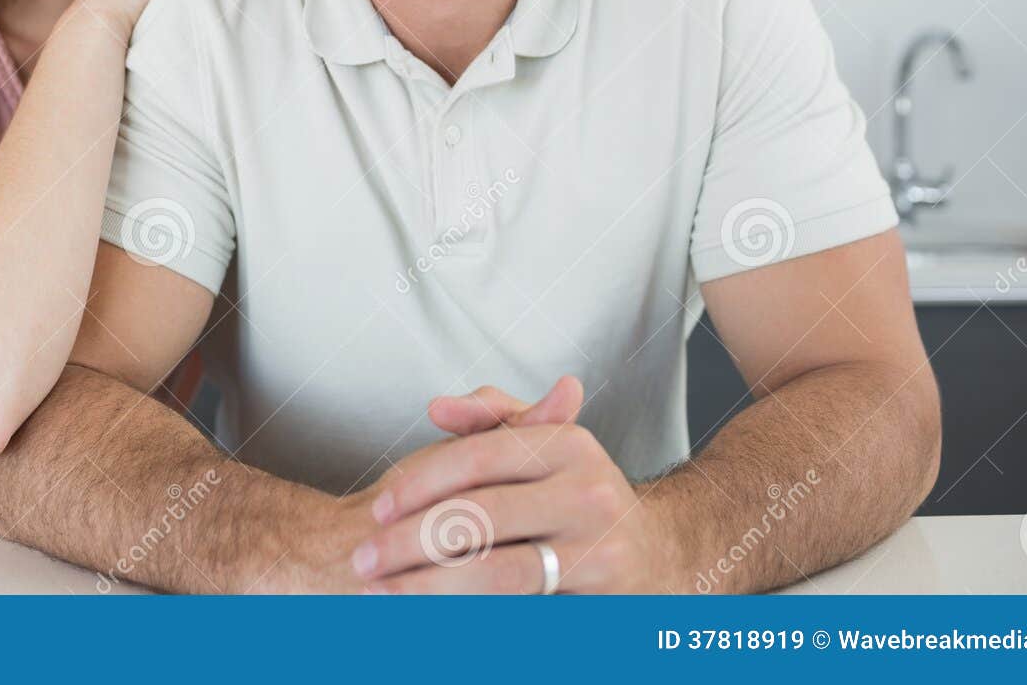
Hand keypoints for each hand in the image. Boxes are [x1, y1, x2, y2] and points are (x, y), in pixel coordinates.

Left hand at [349, 376, 687, 593]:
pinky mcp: (599, 605)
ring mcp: (599, 553)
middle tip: (365, 559)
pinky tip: (426, 619)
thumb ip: (490, 416)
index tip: (380, 509)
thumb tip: (437, 407)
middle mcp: (589, 496)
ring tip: (382, 594)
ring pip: (495, 575)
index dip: (418, 484)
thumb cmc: (578, 494)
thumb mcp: (545, 444)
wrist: (660, 556)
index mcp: (570, 446)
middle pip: (478, 519)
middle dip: (409, 542)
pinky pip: (519, 614)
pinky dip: (467, 619)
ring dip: (427, 587)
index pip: (476, 460)